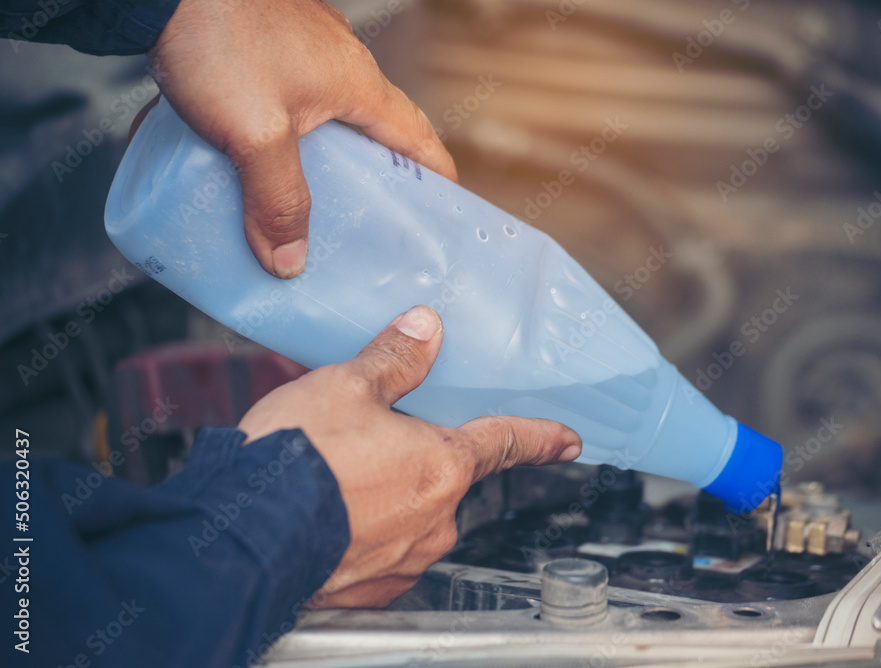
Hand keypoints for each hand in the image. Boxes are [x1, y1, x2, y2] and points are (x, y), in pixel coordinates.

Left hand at [147, 0, 457, 278]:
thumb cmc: (217, 35)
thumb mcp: (255, 135)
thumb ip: (276, 201)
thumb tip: (289, 261)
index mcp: (359, 84)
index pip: (419, 139)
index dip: (437, 180)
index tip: (443, 214)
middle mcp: (341, 61)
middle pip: (376, 130)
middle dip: (376, 177)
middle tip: (365, 221)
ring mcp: (303, 47)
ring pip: (329, 114)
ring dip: (324, 156)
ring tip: (301, 197)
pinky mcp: (266, 40)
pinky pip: (288, 96)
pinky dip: (282, 130)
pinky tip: (245, 152)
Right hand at [238, 305, 581, 606]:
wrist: (241, 537)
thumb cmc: (295, 460)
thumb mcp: (346, 387)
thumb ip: (394, 359)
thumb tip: (425, 329)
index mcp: (441, 464)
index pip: (505, 442)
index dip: (540, 437)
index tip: (568, 442)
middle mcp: (434, 518)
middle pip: (443, 478)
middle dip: (415, 460)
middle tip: (364, 449)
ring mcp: (404, 560)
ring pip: (410, 517)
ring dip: (384, 500)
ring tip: (332, 483)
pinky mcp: (371, 591)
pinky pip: (380, 554)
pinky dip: (360, 536)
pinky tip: (324, 519)